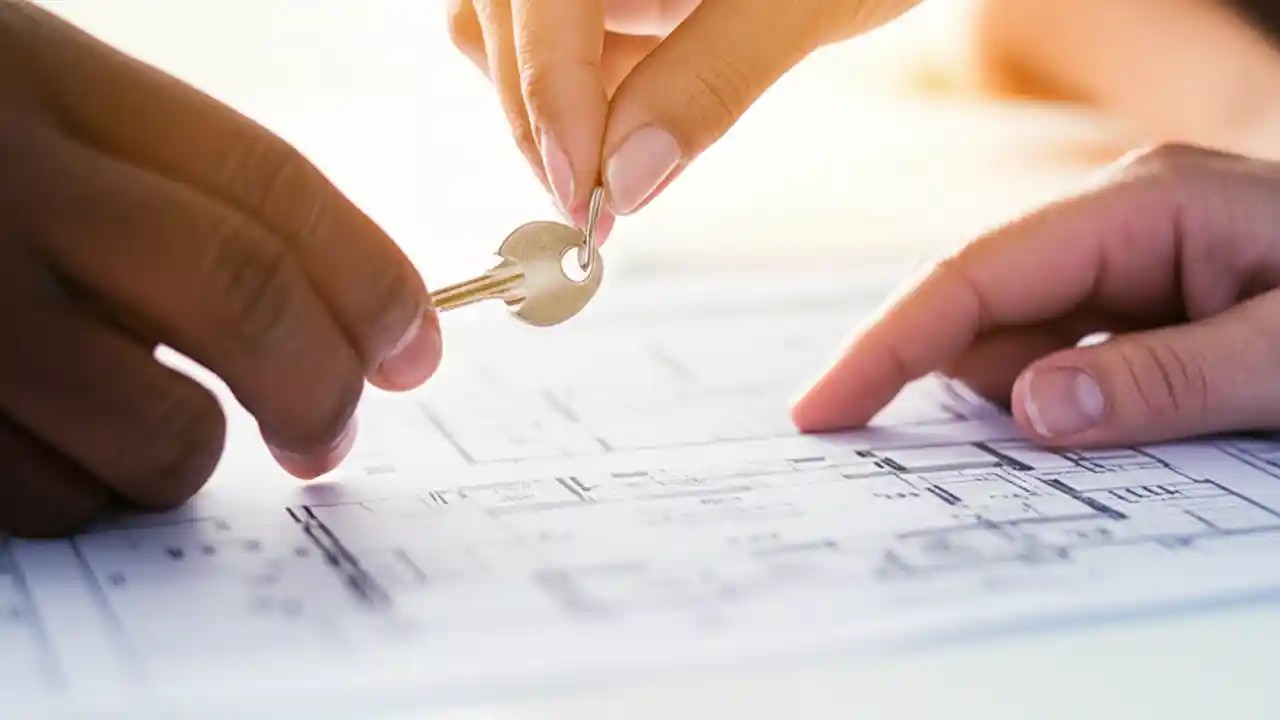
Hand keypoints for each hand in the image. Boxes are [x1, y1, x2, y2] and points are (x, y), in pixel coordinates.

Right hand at [0, 4, 440, 535]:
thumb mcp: (15, 98)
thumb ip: (150, 179)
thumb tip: (328, 306)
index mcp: (38, 77)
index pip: (267, 184)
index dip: (369, 278)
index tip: (414, 348)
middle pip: (241, 297)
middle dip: (320, 384)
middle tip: (333, 433)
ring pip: (156, 430)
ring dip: (195, 456)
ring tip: (178, 437)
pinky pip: (43, 498)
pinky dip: (87, 495)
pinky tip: (68, 452)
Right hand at [448, 0, 919, 233]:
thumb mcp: (803, 4)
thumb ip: (709, 80)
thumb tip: (625, 181)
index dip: (546, 92)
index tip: (581, 192)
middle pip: (496, 19)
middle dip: (543, 121)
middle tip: (597, 212)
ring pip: (501, 36)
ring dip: (551, 114)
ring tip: (622, 168)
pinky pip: (550, 45)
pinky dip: (580, 98)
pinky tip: (635, 123)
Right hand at [793, 144, 1279, 446]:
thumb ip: (1166, 380)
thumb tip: (1029, 412)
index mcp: (1144, 204)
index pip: (977, 274)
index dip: (888, 345)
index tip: (823, 412)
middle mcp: (1119, 218)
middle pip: (983, 305)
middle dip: (954, 383)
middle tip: (941, 461)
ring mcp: (1128, 257)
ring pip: (1017, 336)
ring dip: (1026, 404)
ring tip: (1134, 429)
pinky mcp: (1140, 295)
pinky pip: (1060, 351)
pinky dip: (1061, 403)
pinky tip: (1114, 423)